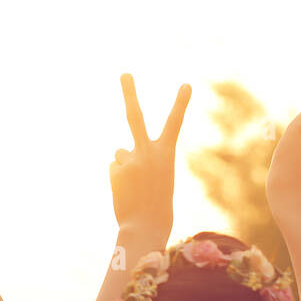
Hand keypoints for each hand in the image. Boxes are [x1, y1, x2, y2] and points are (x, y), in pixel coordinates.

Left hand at [110, 74, 190, 242]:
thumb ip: (140, 158)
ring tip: (134, 187)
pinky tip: (125, 192)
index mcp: (166, 154)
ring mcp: (131, 159)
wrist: (146, 226)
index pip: (174, 124)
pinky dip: (118, 179)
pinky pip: (114, 168)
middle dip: (129, 93)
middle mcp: (148, 152)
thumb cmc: (156, 203)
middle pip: (135, 116)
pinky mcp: (117, 170)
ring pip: (122, 154)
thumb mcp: (155, 176)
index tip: (186, 84)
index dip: (180, 103)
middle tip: (125, 74)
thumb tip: (118, 151)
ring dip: (125, 167)